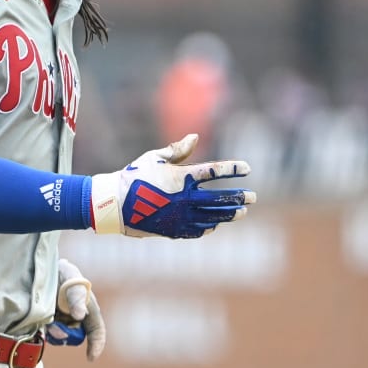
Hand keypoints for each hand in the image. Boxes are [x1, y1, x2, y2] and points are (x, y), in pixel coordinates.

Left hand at [45, 258, 105, 360]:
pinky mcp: (48, 323)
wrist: (42, 270)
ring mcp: (62, 322)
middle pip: (74, 336)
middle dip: (64, 335)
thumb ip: (77, 297)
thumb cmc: (63, 273)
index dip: (96, 345)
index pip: (96, 331)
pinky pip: (48, 333)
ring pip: (60, 336)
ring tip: (46, 317)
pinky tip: (41, 320)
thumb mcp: (72, 279)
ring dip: (53, 332)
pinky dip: (45, 329)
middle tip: (54, 329)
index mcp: (88, 310)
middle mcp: (76, 319)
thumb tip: (81, 315)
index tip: (90, 357)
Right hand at [89, 133, 253, 238]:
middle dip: (239, 197)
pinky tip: (217, 223)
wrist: (113, 204)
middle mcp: (185, 198)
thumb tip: (195, 137)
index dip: (233, 169)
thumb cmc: (133, 176)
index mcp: (182, 177)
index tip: (248, 168)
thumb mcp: (154, 158)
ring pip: (213, 216)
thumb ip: (177, 149)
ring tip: (242, 212)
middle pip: (220, 198)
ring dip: (230, 214)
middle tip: (253, 197)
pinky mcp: (174, 230)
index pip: (214, 171)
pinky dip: (210, 226)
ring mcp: (181, 216)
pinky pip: (198, 230)